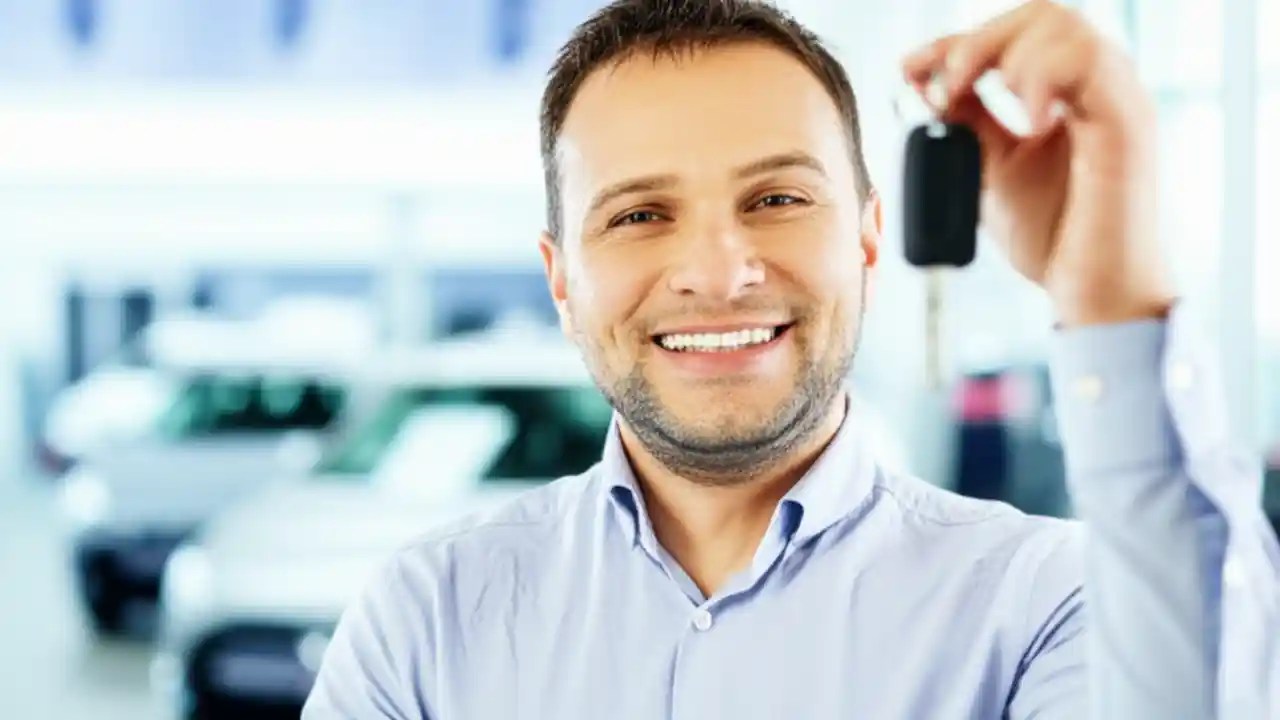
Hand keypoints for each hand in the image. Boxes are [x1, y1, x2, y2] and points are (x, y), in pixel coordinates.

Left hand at [903, 0, 1174, 325]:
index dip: (959, 41)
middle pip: (1044, 14)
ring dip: (1003, 55)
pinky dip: (1039, 79)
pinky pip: (1088, 64)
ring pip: (1065, 26)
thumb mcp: (990, 166)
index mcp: (1071, 92)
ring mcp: (1118, 99)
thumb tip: (926, 81)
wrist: (1090, 294)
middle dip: (978, 40)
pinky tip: (1020, 122)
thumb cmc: (1053, 236)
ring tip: (973, 101)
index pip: (1020, 33)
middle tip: (942, 85)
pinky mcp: (1128, 123)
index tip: (908, 68)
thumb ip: (967, 120)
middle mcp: (1100, 86)